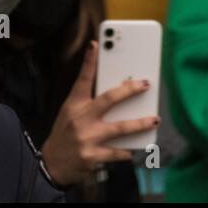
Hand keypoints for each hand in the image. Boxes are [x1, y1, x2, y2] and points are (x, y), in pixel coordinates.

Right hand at [41, 42, 157, 186]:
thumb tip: (117, 91)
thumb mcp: (70, 112)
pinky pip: (117, 152)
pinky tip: (134, 149)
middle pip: (108, 99)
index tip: (96, 44)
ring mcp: (87, 138)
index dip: (89, 61)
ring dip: (140, 124)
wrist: (52, 163)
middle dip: (129, 90)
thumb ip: (90, 102)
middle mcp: (81, 118)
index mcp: (74, 104)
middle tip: (145, 84)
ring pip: (120, 128)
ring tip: (154, 120)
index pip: (82, 79)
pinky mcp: (92, 156)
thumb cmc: (66, 133)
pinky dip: (127, 151)